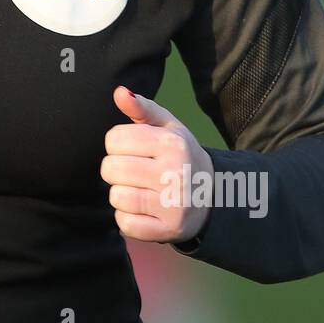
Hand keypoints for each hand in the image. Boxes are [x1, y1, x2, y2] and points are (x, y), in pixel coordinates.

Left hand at [100, 86, 213, 243]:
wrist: (213, 196)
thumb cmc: (180, 156)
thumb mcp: (168, 128)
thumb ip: (142, 108)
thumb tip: (119, 92)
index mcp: (172, 143)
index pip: (114, 139)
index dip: (117, 145)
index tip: (133, 150)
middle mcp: (175, 173)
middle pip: (111, 168)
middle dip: (116, 169)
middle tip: (134, 172)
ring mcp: (173, 205)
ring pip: (116, 197)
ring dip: (121, 194)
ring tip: (141, 190)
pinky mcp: (167, 230)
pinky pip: (124, 223)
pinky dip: (127, 217)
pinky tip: (144, 210)